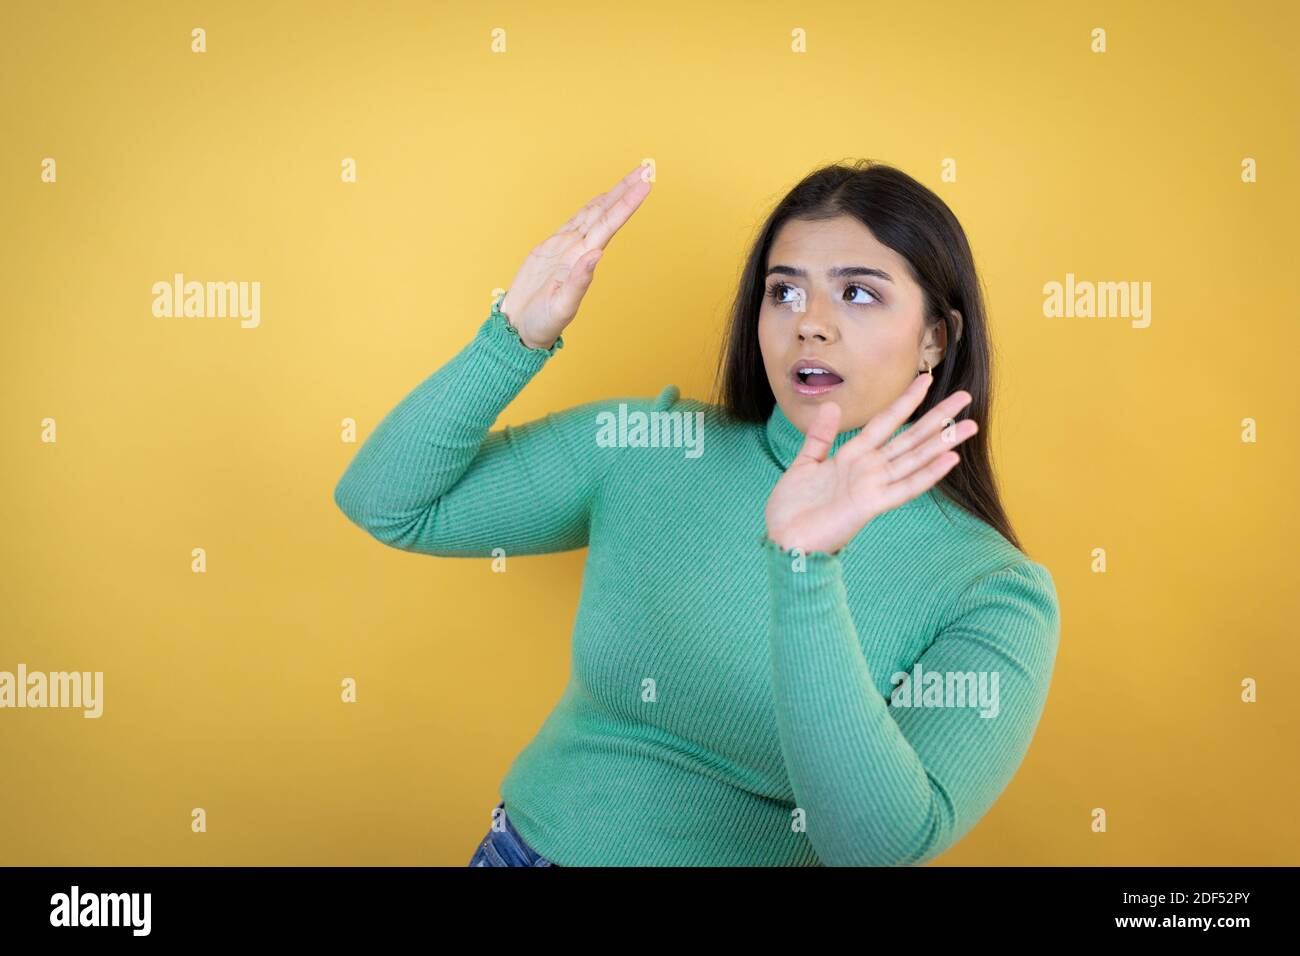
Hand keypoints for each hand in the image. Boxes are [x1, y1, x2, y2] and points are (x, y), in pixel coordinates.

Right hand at [498, 163, 652, 348]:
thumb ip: (578, 283)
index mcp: (584, 260)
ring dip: (612, 195)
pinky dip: (589, 207)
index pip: (610, 225)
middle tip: (647, 168)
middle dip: (626, 190)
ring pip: (593, 214)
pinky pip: (574, 222)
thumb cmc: (543, 323)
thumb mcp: (561, 306)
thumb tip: (595, 255)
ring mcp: (566, 248)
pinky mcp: (551, 248)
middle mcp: (580, 250)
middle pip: (606, 212)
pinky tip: (600, 199)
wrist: (520, 328)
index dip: (627, 204)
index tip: (646, 184)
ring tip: (631, 176)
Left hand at [764, 374, 978, 554]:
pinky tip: (950, 459)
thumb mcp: (804, 463)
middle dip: (937, 418)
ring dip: (943, 443)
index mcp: (853, 456)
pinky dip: (928, 474)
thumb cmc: (792, 508)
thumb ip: (820, 436)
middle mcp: (869, 469)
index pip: (885, 421)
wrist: (784, 540)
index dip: (905, 401)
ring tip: (970, 426)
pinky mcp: (871, 505)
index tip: (925, 379)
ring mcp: (873, 486)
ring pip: (915, 459)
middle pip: (910, 437)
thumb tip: (832, 405)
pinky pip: (905, 487)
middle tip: (964, 397)